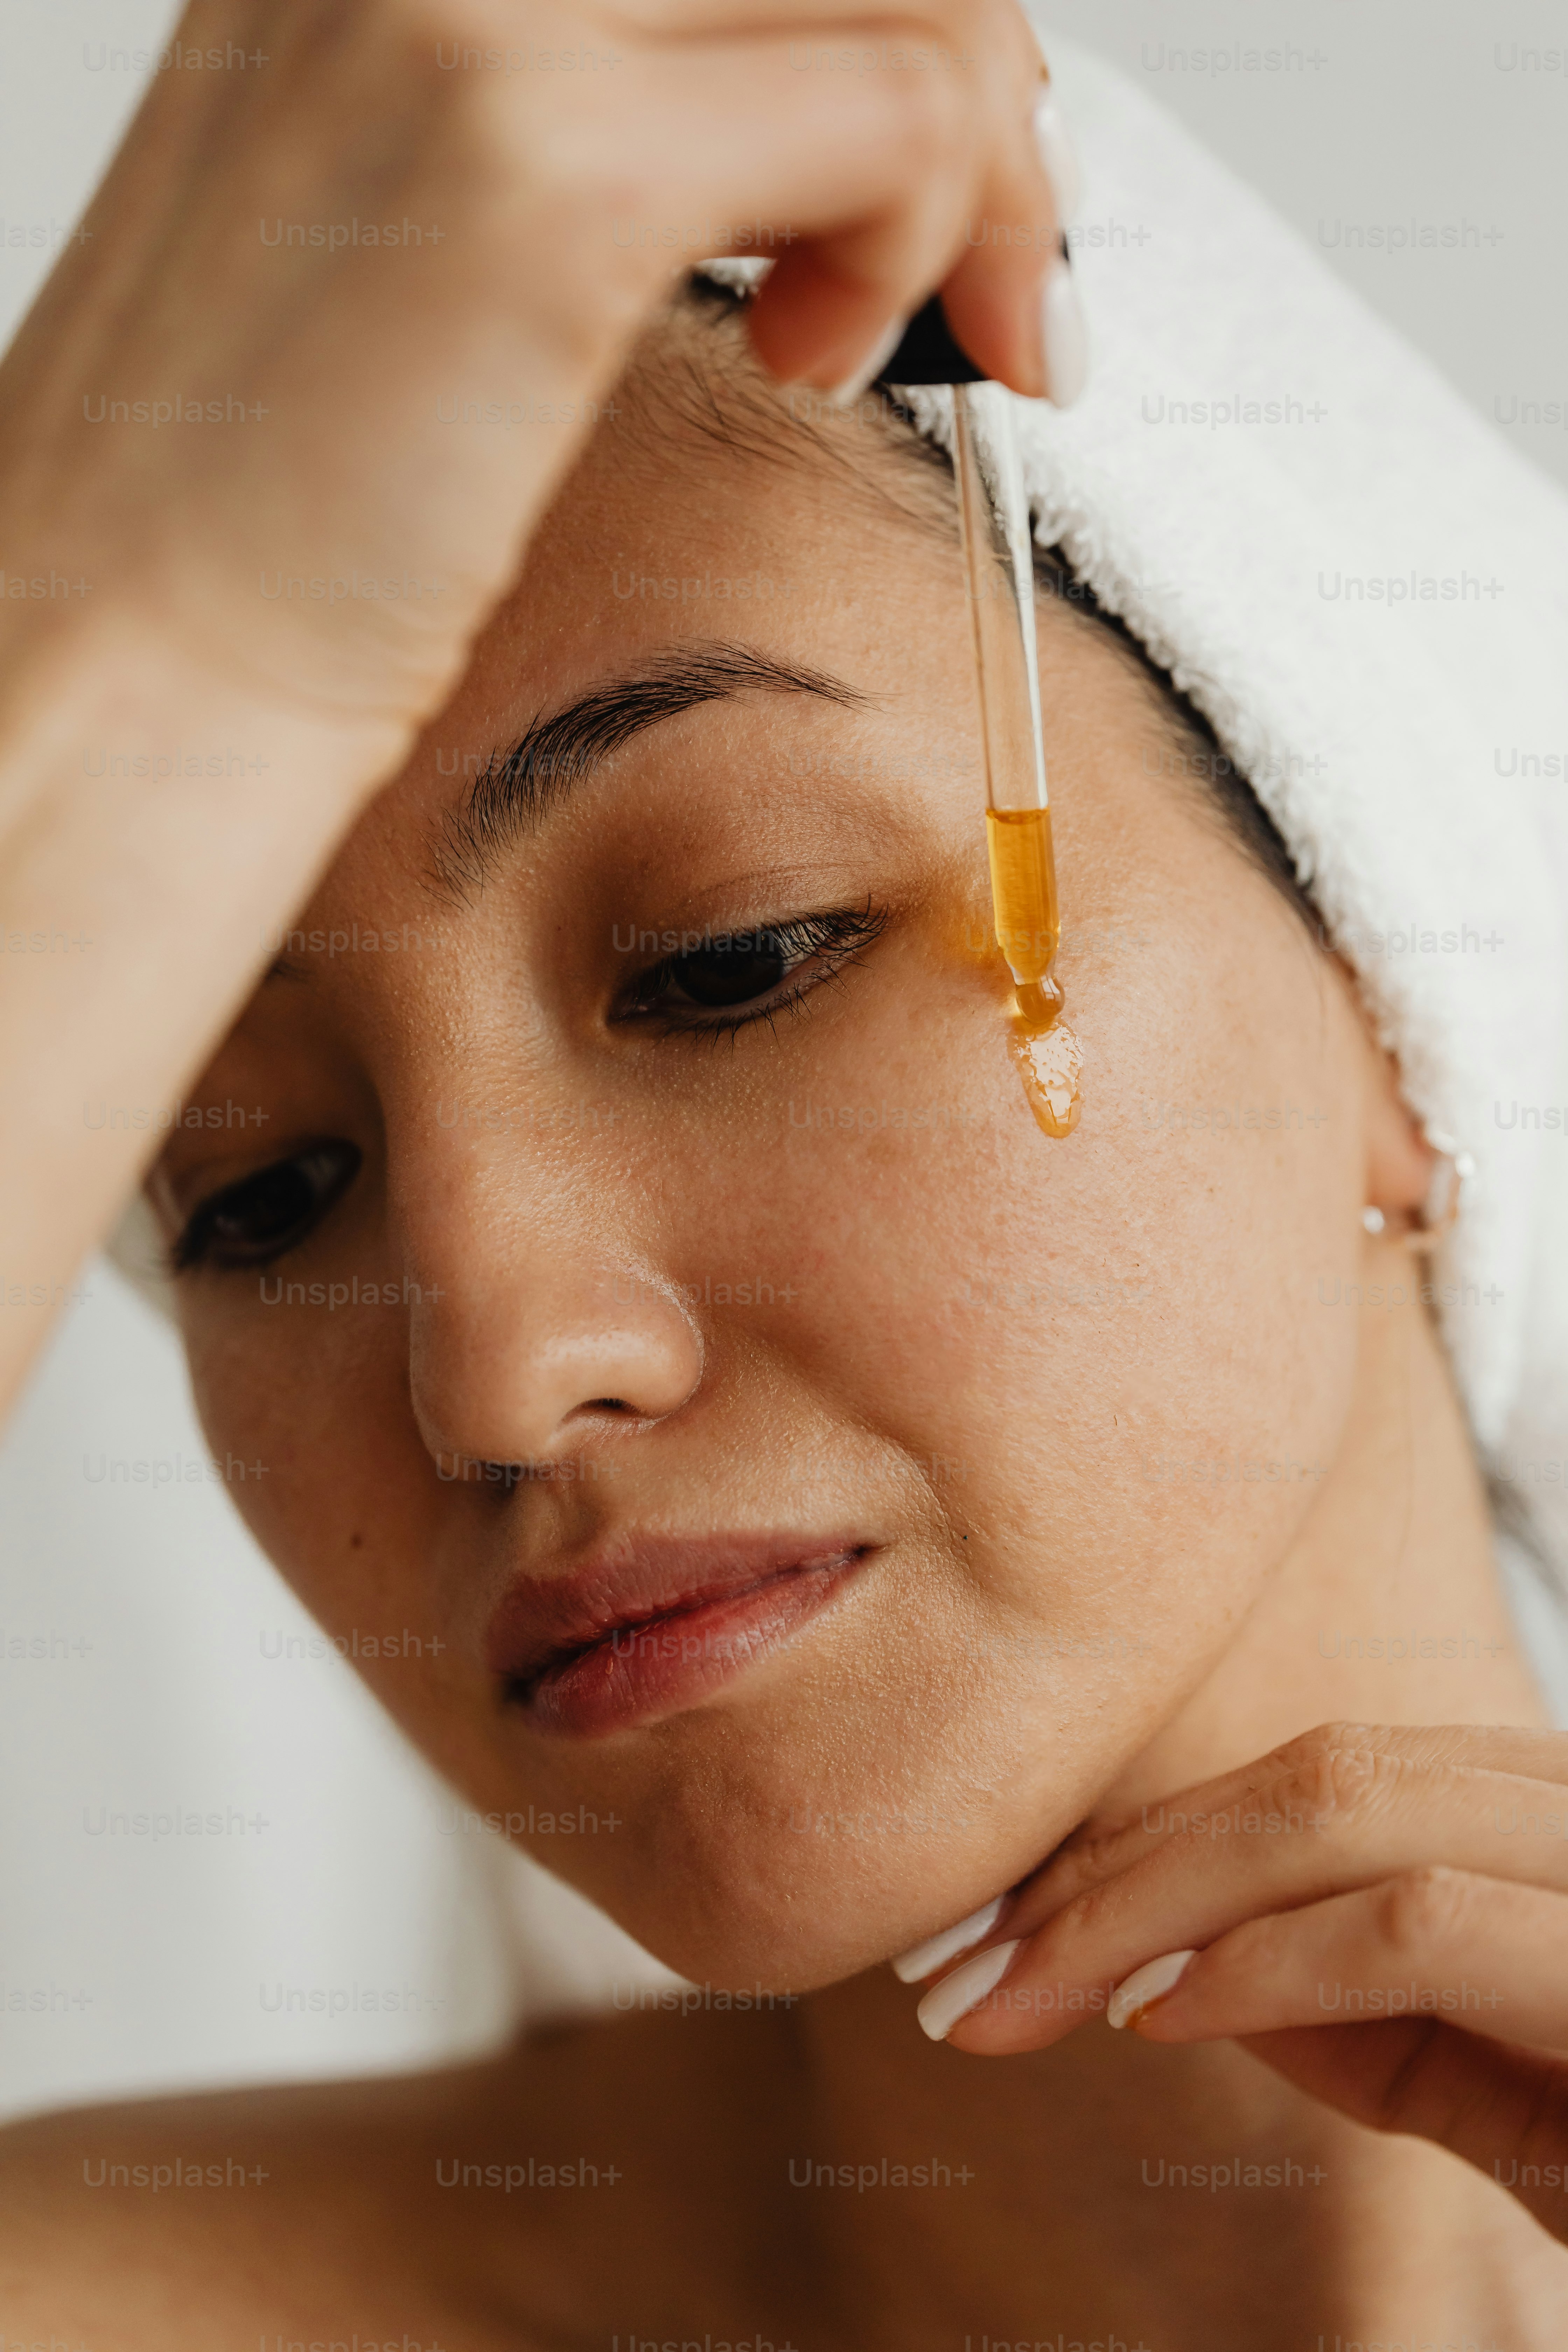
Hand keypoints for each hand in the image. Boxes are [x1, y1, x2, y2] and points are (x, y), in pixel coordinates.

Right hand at [0, 0, 1061, 763]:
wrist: (131, 659)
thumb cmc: (265, 507)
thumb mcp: (422, 235)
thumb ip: (581, 120)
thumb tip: (797, 129)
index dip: (872, 16)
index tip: (926, 169)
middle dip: (968, 78)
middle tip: (979, 267)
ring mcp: (472, 12)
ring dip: (968, 172)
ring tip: (864, 340)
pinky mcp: (547, 166)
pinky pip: (891, 116)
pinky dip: (925, 245)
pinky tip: (821, 367)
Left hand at [914, 1724, 1567, 2247]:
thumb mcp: (1482, 2078)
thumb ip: (1350, 2002)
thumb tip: (1171, 1958)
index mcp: (1546, 1807)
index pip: (1314, 1776)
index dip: (1141, 1836)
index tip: (999, 1923)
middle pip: (1315, 1772)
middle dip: (1116, 1860)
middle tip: (964, 1965)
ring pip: (1356, 1805)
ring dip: (1156, 1893)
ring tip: (1027, 1984)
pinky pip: (1424, 1922)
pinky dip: (1268, 1958)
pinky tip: (1160, 2013)